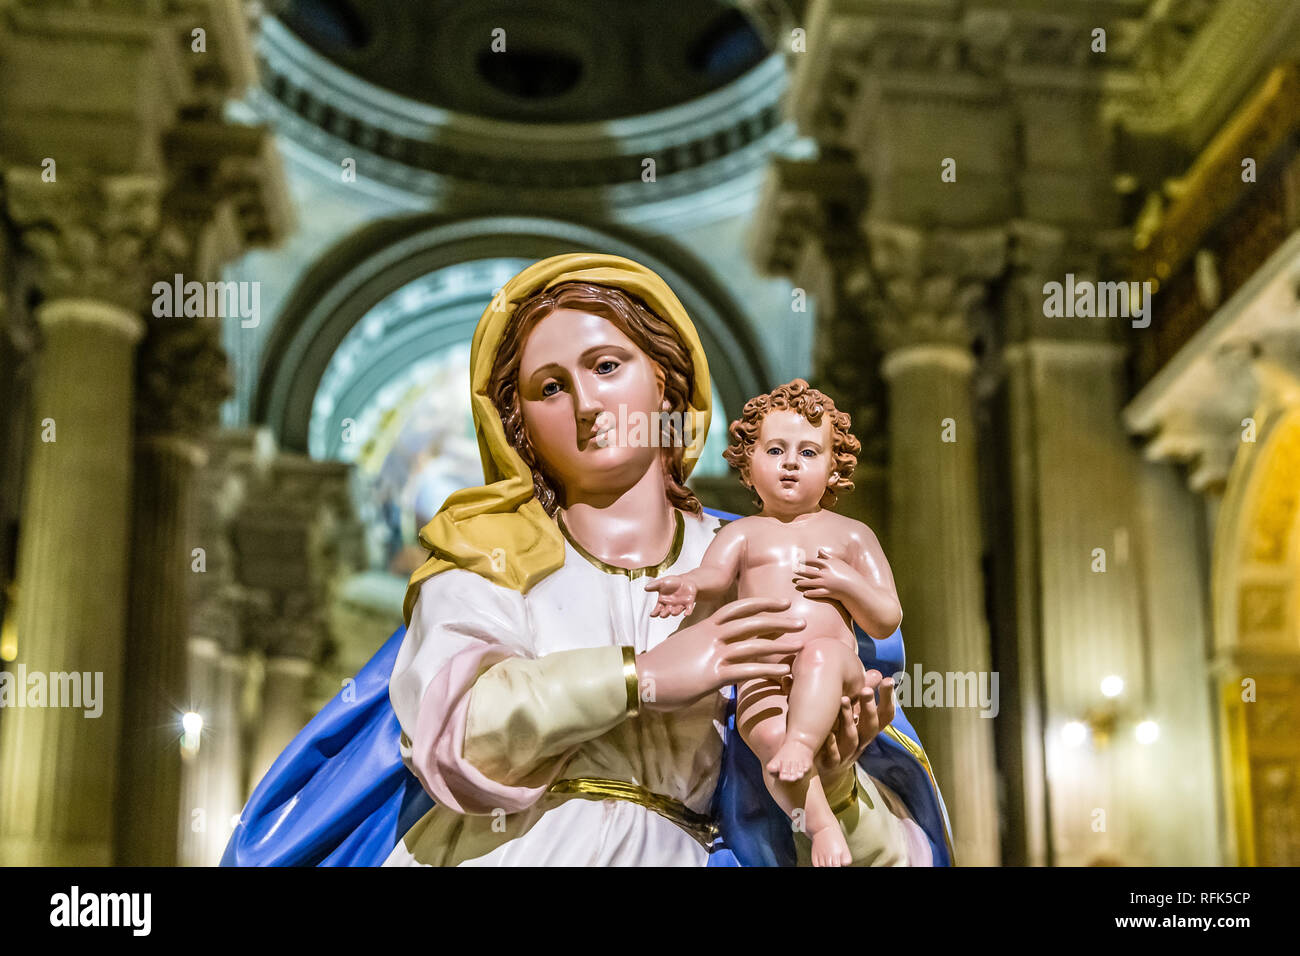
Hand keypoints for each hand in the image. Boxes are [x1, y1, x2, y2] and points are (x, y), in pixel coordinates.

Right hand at [634, 597, 805, 711]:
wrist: (641, 677)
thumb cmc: (661, 666)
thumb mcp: (686, 647)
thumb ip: (703, 644)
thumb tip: (714, 650)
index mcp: (705, 627)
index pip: (738, 608)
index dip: (762, 603)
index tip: (782, 602)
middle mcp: (712, 636)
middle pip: (752, 622)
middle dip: (779, 620)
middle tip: (802, 620)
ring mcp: (713, 654)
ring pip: (753, 644)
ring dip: (779, 644)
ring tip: (800, 644)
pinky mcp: (713, 675)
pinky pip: (745, 670)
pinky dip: (767, 670)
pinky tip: (783, 672)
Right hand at [645, 575, 697, 617]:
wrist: (686, 581)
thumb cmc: (673, 583)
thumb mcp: (662, 582)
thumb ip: (654, 585)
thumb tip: (645, 588)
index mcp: (663, 601)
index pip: (658, 609)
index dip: (655, 612)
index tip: (652, 614)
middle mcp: (671, 605)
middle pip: (666, 612)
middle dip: (664, 613)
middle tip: (662, 614)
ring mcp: (680, 605)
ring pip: (677, 611)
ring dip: (675, 612)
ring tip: (672, 612)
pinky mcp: (688, 603)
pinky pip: (689, 609)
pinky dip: (688, 612)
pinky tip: (686, 614)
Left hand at [792, 548, 858, 602]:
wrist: (856, 586)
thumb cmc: (847, 573)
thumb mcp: (838, 562)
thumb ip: (827, 556)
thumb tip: (819, 550)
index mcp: (828, 565)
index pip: (813, 561)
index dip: (804, 561)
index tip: (798, 561)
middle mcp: (826, 574)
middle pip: (810, 572)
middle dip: (801, 571)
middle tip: (794, 570)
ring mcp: (827, 583)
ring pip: (811, 583)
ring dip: (803, 582)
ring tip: (797, 582)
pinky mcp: (829, 592)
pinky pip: (817, 593)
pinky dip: (811, 593)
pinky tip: (804, 593)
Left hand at [812, 670, 895, 786]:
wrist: (824, 768)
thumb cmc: (841, 735)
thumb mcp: (855, 716)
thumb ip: (864, 696)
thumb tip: (877, 673)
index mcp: (868, 729)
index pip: (885, 714)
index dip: (888, 699)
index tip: (889, 680)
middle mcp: (862, 741)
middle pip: (871, 726)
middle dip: (869, 707)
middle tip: (866, 690)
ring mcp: (847, 753)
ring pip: (853, 738)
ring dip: (849, 719)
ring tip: (843, 700)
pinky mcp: (831, 763)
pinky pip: (834, 756)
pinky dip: (832, 745)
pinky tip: (828, 734)